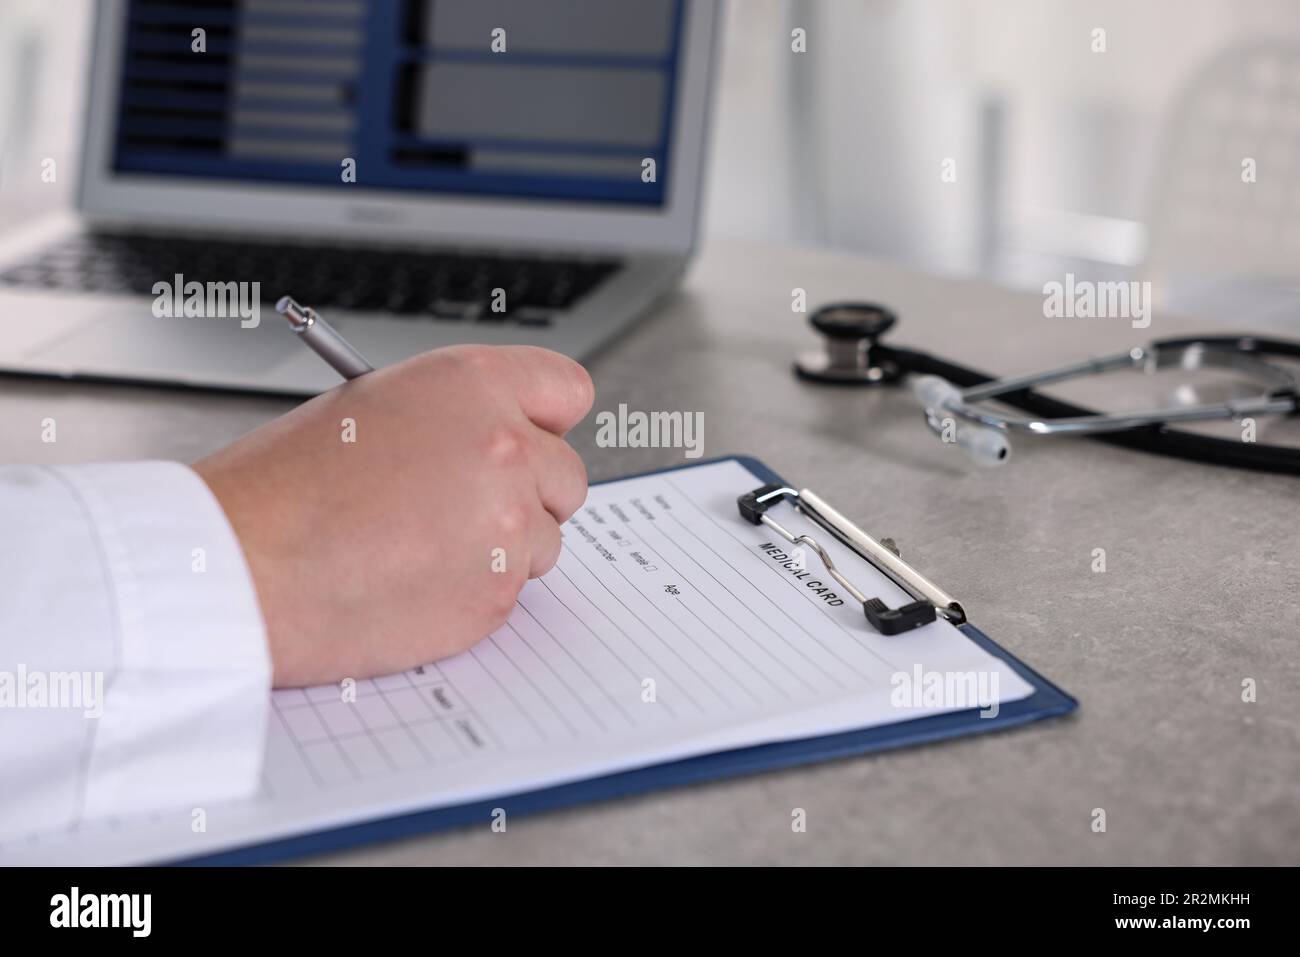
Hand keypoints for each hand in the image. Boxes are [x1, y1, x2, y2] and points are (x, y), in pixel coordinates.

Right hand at [194, 345, 593, 686]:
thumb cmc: (284, 487)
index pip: (566, 390)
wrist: (241, 566)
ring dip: (502, 549)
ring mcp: (509, 526)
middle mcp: (507, 447)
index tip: (532, 438)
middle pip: (566, 476)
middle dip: (528, 494)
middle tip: (461, 509)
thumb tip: (500, 438)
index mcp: (472, 384)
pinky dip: (475, 592)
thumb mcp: (369, 407)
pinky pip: (511, 591)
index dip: (545, 419)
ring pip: (544, 540)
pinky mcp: (496, 595)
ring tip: (420, 549)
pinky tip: (412, 583)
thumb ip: (453, 418)